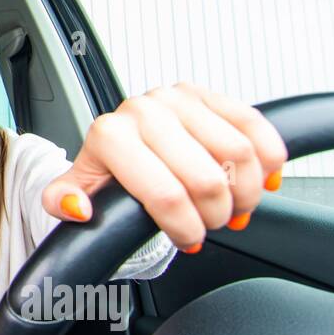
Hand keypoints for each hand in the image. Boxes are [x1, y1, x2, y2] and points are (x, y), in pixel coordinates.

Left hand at [41, 82, 287, 252]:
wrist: (122, 138)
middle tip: (212, 225)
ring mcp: (179, 98)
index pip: (166, 194)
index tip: (188, 241)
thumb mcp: (78, 189)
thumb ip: (64, 202)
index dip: (185, 227)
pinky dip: (269, 159)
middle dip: (217, 215)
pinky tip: (263, 181)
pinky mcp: (208, 93)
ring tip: (233, 207)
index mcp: (111, 134)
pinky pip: (255, 126)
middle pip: (207, 179)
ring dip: (245, 192)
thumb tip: (79, 208)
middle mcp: (145, 109)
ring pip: (238, 154)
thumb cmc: (108, 169)